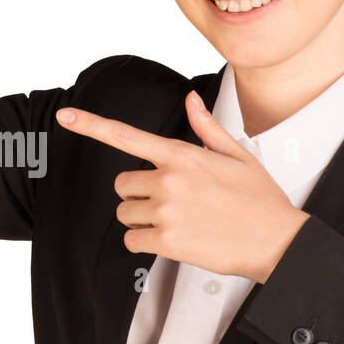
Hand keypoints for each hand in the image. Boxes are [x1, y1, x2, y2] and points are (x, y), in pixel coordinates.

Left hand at [55, 90, 309, 283]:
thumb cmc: (260, 199)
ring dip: (142, 219)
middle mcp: (168, 180)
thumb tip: (191, 101)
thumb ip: (206, 128)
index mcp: (182, 155)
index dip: (91, 125)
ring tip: (177, 222)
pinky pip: (132, 241)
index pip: (126, 135)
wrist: (277, 241)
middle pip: (122, 184)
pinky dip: (144, 243)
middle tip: (169, 202)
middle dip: (138, 193)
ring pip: (126, 213)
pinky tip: (172, 240)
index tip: (66, 116)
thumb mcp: (237, 155)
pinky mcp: (166, 242)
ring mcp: (165, 212)